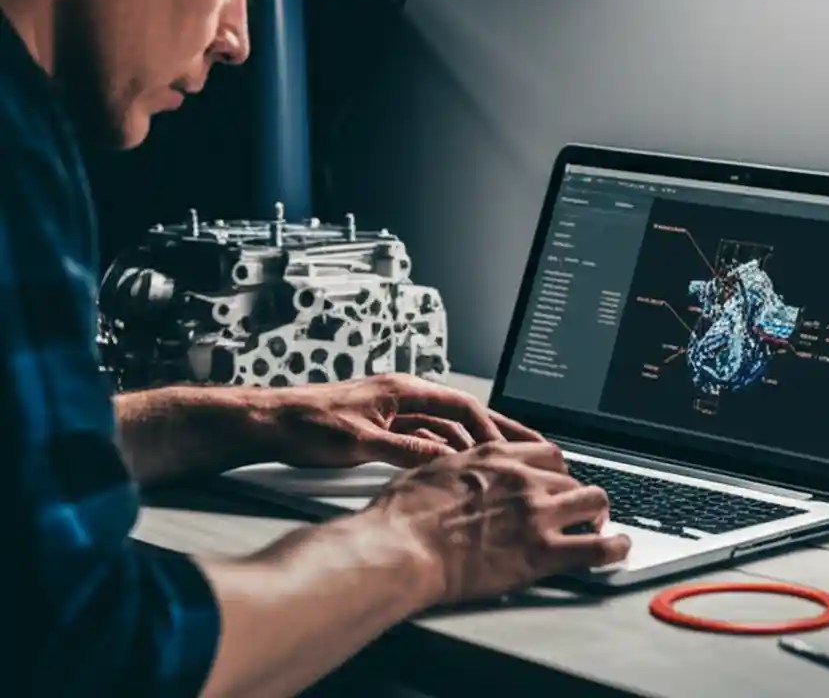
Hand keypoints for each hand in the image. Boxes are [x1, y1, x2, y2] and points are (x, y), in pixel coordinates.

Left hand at [265, 373, 543, 468]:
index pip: (461, 405)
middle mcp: (402, 398)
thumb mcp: (359, 441)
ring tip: (502, 463)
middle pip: (461, 414)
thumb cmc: (304, 424)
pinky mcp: (380, 430)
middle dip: (497, 430)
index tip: (509, 451)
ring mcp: (392, 413)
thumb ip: (405, 450)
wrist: (266, 424)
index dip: (490, 428)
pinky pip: (425, 439)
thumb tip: (444, 460)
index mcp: (402, 390)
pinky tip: (457, 470)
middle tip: (531, 447)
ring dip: (473, 444)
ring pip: (445, 428)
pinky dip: (446, 452)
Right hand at [365, 441, 630, 605]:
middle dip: (575, 496)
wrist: (400, 548)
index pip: (548, 453)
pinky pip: (598, 547)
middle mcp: (524, 479)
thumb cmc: (402, 515)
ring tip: (597, 528)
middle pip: (572, 479)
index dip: (556, 471)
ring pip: (593, 502)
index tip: (555, 484)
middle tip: (573, 513)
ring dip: (596, 515)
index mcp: (497, 455)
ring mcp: (537, 514)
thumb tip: (456, 470)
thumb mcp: (430, 470)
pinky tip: (618, 549)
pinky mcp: (542, 552)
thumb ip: (458, 466)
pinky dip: (615, 547)